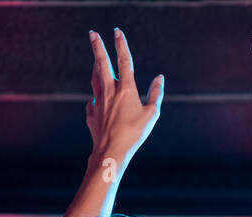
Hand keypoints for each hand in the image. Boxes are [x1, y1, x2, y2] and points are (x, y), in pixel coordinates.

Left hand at [86, 28, 162, 164]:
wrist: (111, 151)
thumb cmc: (135, 134)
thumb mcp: (152, 114)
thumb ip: (156, 94)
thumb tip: (159, 78)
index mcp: (126, 89)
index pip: (123, 61)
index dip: (121, 45)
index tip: (117, 32)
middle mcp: (109, 91)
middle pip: (102, 63)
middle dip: (97, 47)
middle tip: (92, 34)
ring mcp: (98, 101)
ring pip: (95, 79)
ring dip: (95, 67)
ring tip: (96, 61)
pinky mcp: (92, 113)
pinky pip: (93, 102)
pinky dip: (95, 98)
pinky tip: (96, 101)